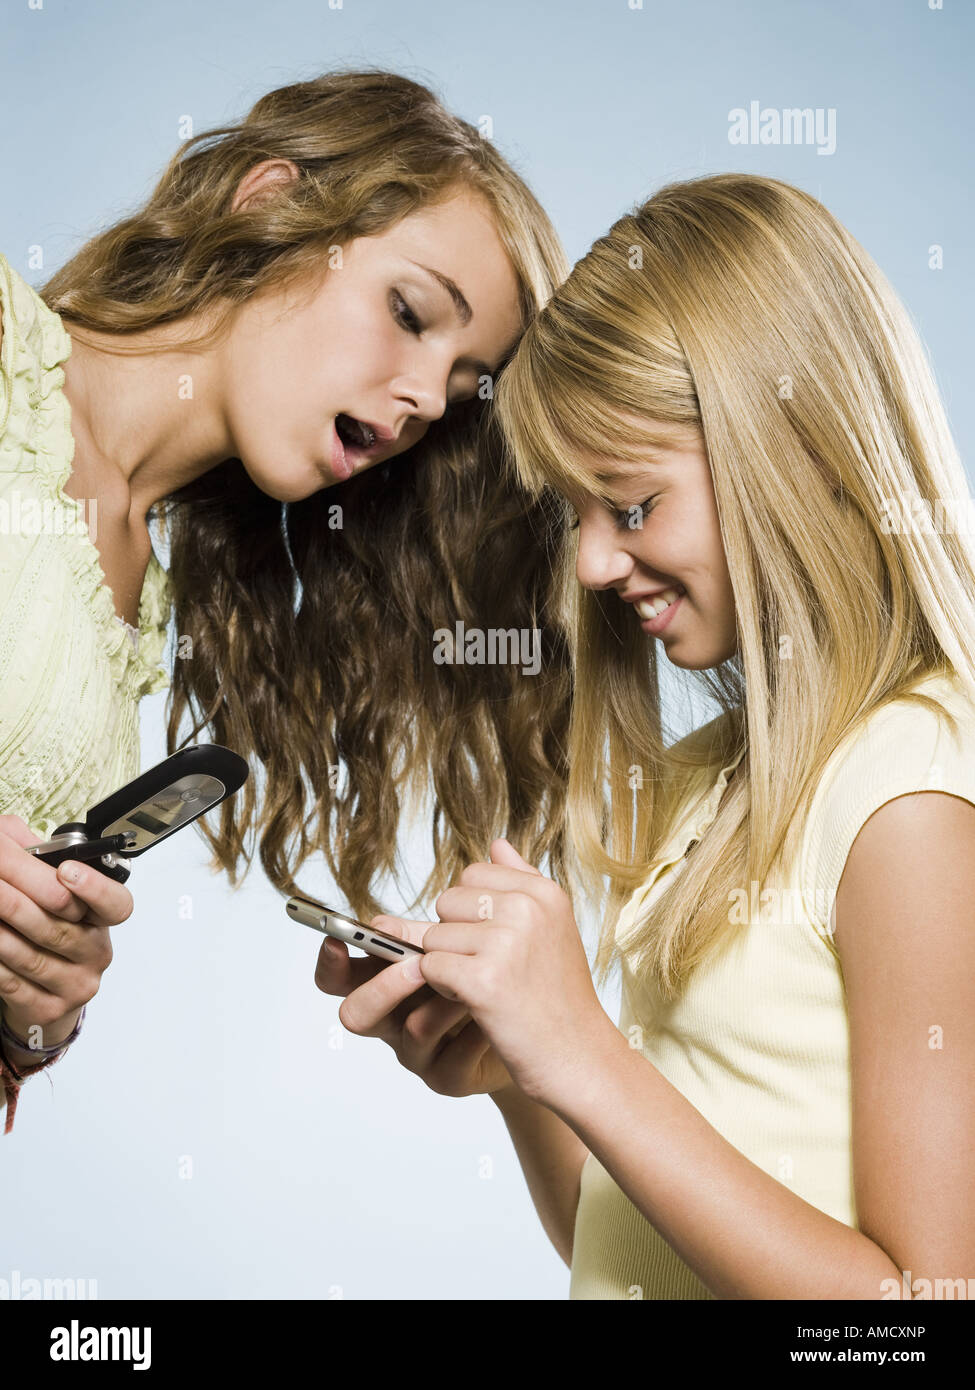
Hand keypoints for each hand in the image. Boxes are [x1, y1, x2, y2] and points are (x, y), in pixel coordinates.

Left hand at [0, 814, 132, 1053]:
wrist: (43, 991)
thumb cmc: (49, 931)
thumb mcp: (51, 890)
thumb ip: (38, 857)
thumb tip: (18, 842)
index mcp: (102, 920)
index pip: (115, 904)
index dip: (94, 888)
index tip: (66, 870)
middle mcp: (95, 952)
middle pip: (58, 927)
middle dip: (18, 900)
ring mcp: (74, 985)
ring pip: (29, 955)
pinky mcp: (46, 1007)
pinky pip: (11, 982)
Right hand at [314, 916, 514, 1097]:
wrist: (523, 1029)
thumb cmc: (477, 980)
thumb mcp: (447, 953)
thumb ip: (415, 939)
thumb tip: (379, 923)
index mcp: (381, 985)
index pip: (337, 979)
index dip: (330, 963)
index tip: (335, 940)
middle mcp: (390, 1022)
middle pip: (357, 1014)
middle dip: (384, 988)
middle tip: (419, 966)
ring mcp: (417, 1055)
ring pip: (412, 1031)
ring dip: (443, 1003)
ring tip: (474, 982)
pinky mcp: (447, 1078)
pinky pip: (454, 1056)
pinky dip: (475, 1030)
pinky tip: (494, 1012)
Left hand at [411, 839, 610, 1105]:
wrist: (577, 1056)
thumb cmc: (559, 995)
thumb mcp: (552, 926)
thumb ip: (521, 880)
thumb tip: (496, 843)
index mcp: (543, 892)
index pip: (472, 874)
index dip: (471, 910)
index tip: (496, 941)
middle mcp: (527, 909)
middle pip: (447, 901)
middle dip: (455, 935)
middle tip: (489, 968)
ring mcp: (505, 944)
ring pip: (434, 935)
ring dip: (447, 964)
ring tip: (485, 987)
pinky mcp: (483, 980)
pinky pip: (430, 966)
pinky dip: (442, 987)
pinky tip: (473, 1002)